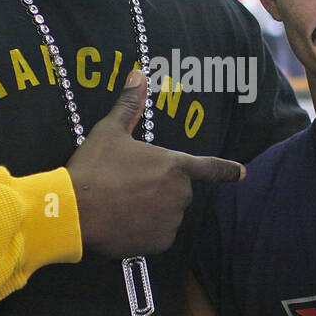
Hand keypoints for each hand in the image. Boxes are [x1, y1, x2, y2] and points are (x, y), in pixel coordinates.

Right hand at [67, 69, 244, 256]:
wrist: (73, 211)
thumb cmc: (93, 168)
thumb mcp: (110, 131)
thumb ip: (129, 105)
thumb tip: (138, 74)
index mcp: (173, 164)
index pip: (208, 167)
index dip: (226, 170)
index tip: (241, 173)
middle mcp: (180, 193)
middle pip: (177, 191)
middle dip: (159, 190)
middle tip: (128, 186)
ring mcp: (172, 219)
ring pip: (167, 214)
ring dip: (152, 211)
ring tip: (121, 205)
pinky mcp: (161, 242)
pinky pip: (158, 235)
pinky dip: (145, 232)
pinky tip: (123, 224)